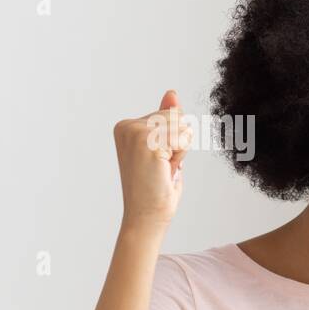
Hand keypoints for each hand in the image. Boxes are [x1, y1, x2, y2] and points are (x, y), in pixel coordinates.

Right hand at [115, 89, 190, 231]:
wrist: (147, 215)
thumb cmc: (156, 187)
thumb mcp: (164, 148)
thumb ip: (167, 120)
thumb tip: (172, 94)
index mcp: (126, 126)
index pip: (171, 115)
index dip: (175, 140)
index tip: (158, 160)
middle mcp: (126, 126)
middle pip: (177, 116)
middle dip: (179, 142)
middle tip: (162, 165)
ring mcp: (134, 132)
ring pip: (181, 125)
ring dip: (180, 149)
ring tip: (163, 167)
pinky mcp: (145, 141)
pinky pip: (182, 136)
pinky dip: (180, 154)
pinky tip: (164, 168)